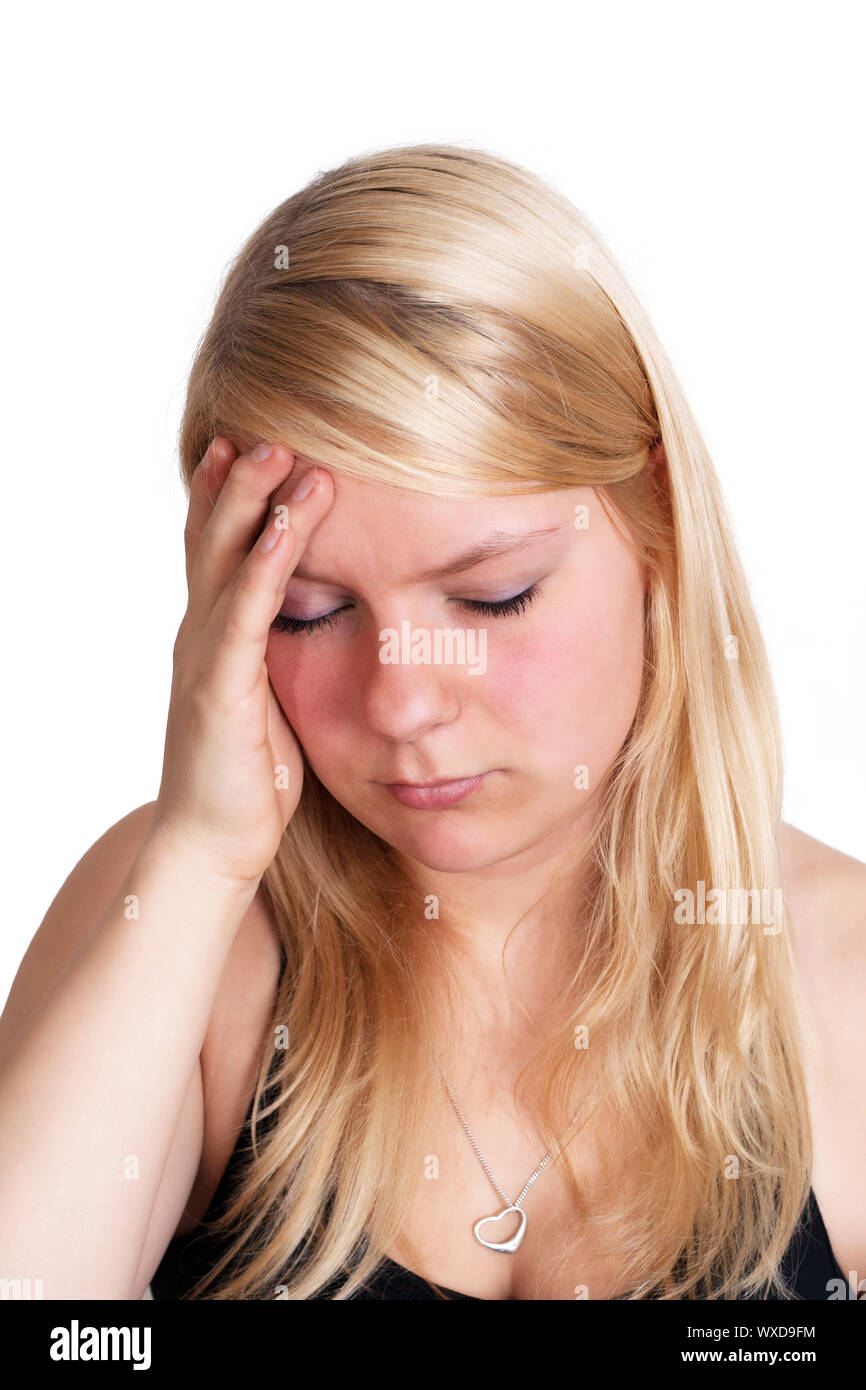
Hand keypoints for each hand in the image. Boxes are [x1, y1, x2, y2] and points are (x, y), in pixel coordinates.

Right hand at [150, 438, 334, 885]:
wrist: (214, 846)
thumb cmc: (251, 779)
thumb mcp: (271, 701)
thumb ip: (281, 656)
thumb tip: (325, 622)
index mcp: (216, 637)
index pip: (219, 550)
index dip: (230, 496)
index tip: (251, 443)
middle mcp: (201, 635)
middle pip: (212, 538)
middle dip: (236, 479)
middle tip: (261, 425)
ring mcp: (205, 658)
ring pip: (224, 561)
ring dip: (252, 501)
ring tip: (277, 449)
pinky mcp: (221, 687)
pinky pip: (245, 611)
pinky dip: (267, 561)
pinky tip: (288, 522)